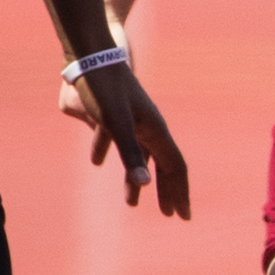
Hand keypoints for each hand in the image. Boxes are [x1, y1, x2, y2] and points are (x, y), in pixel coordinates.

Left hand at [69, 63, 188, 216]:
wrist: (91, 57)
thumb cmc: (105, 90)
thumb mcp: (116, 123)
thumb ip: (130, 154)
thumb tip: (145, 185)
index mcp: (155, 131)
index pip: (174, 167)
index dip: (179, 192)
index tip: (183, 216)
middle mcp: (148, 128)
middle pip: (162, 165)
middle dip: (167, 191)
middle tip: (170, 215)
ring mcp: (131, 122)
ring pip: (139, 156)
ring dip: (136, 180)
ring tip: (131, 202)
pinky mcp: (111, 116)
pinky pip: (114, 141)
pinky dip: (107, 153)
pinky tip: (97, 162)